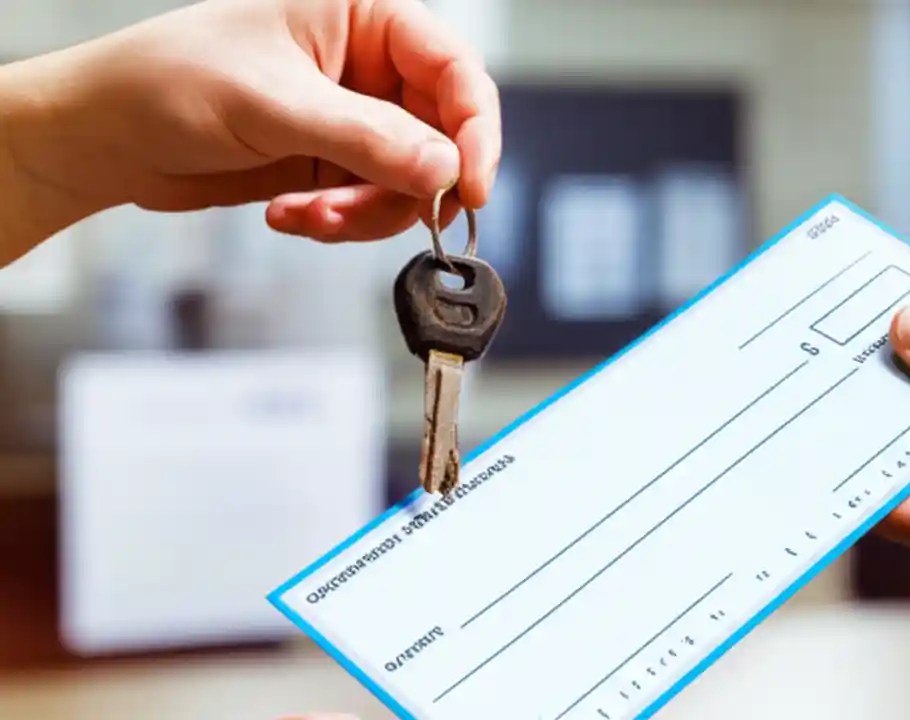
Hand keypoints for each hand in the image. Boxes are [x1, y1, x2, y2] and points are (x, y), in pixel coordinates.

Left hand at [0, 0, 498, 263]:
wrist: (105, 136)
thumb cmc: (167, 82)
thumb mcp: (274, 104)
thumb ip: (367, 138)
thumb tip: (446, 169)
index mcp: (365, 16)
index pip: (454, 71)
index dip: (475, 131)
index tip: (469, 189)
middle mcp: (369, 66)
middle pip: (442, 136)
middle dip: (408, 187)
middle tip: (363, 211)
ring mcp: (354, 119)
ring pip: (412, 183)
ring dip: (367, 214)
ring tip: (308, 214)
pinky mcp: (335, 164)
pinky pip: (374, 206)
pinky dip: (341, 222)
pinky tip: (290, 213)